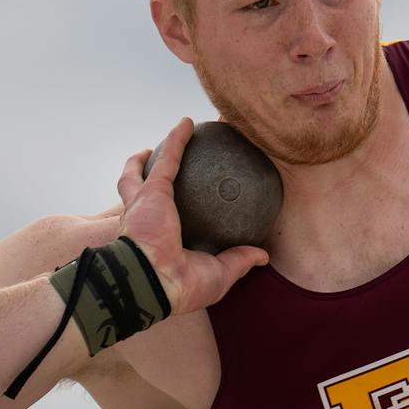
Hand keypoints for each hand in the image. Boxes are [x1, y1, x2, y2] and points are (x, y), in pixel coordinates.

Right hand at [111, 117, 269, 311]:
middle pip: (150, 188)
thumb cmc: (180, 287)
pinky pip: (169, 157)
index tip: (195, 199)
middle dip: (157, 172)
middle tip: (178, 161)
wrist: (155, 282)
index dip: (178, 210)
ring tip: (175, 136)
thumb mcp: (219, 275)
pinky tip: (188, 122)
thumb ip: (239, 260)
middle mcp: (149, 219)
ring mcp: (145, 203)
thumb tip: (263, 255)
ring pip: (148, 169)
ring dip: (161, 150)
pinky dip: (177, 138)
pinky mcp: (152, 190)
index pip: (171, 220)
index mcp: (162, 241)